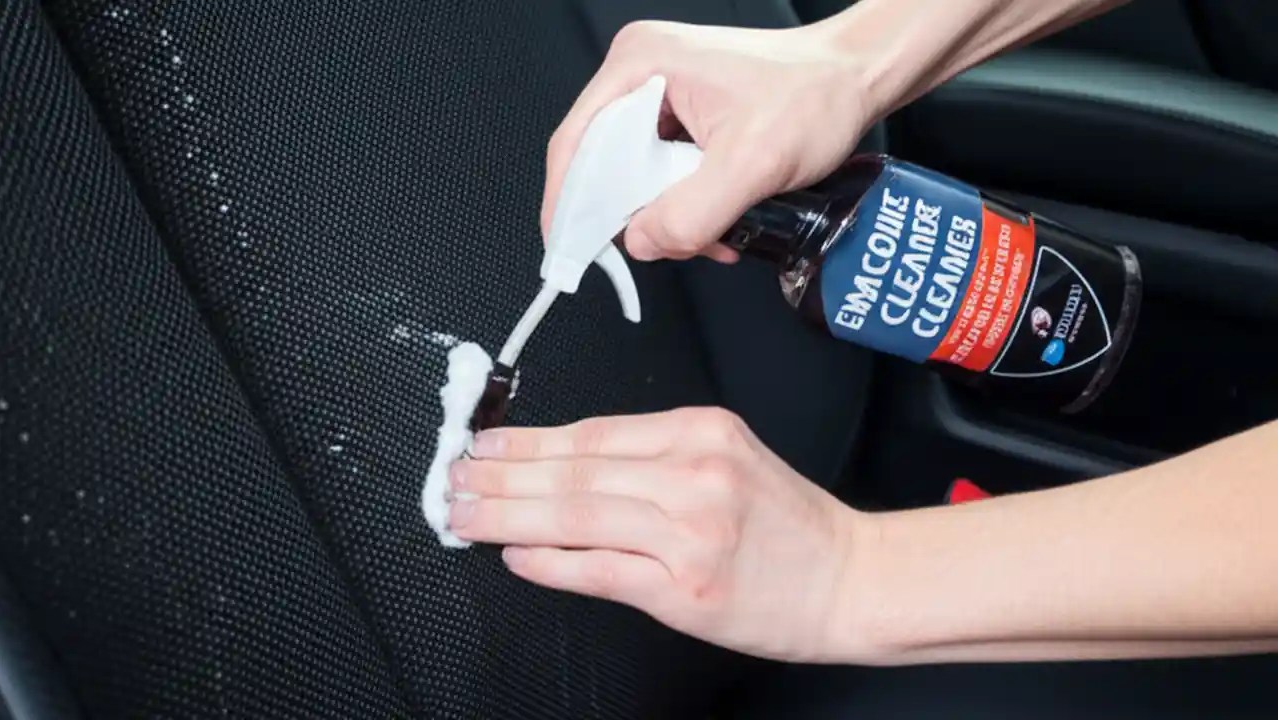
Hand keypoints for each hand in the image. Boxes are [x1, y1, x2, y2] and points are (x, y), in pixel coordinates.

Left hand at [445, 407, 863, 662]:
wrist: (852, 579)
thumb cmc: (787, 526)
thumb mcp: (726, 463)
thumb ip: (649, 459)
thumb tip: (557, 468)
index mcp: (703, 432)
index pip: (593, 432)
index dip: (527, 440)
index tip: (484, 444)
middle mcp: (696, 473)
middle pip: (575, 468)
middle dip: (502, 475)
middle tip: (454, 477)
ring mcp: (692, 530)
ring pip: (577, 513)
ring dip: (509, 515)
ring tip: (465, 515)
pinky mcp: (688, 588)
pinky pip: (602, 570)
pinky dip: (552, 562)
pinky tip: (517, 556)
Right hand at [541, 20, 879, 262]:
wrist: (858, 77)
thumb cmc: (817, 95)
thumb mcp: (754, 162)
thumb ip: (692, 209)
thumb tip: (641, 241)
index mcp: (642, 65)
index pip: (576, 144)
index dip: (570, 203)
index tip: (569, 250)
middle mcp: (642, 73)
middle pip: (603, 165)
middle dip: (637, 215)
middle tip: (673, 243)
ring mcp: (660, 94)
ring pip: (635, 176)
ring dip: (669, 217)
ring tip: (714, 231)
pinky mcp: (681, 115)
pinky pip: (661, 173)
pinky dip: (685, 206)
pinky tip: (720, 219)